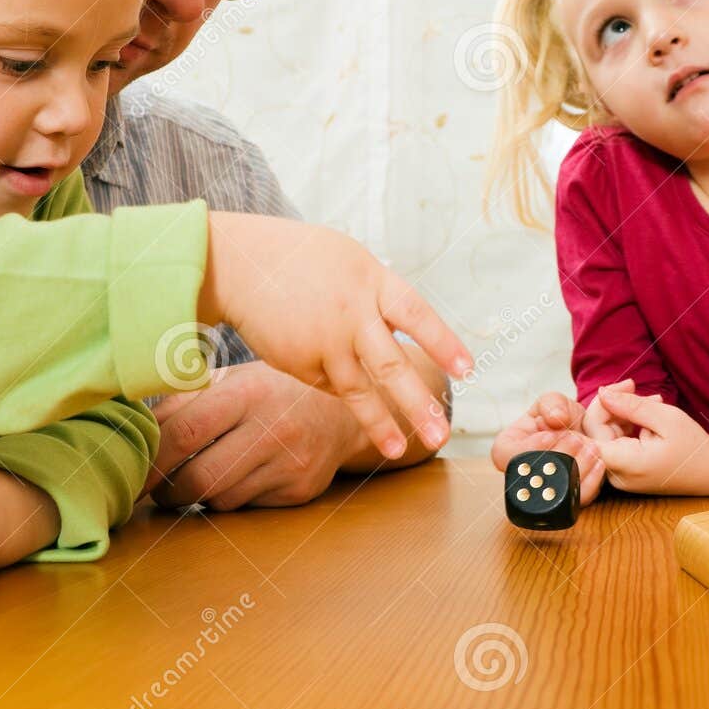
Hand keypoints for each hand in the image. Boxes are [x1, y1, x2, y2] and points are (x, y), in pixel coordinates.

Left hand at [146, 362, 354, 509]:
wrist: (341, 412)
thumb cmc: (272, 392)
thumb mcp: (232, 381)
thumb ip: (184, 402)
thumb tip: (133, 430)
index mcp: (248, 392)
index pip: (187, 432)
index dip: (152, 459)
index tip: (130, 473)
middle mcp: (273, 428)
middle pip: (201, 477)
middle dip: (168, 490)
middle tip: (155, 489)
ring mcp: (290, 463)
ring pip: (221, 498)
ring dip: (197, 496)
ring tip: (193, 481)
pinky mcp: (299, 491)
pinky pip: (246, 507)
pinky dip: (228, 499)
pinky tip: (233, 480)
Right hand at [198, 213, 471, 461]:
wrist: (241, 264)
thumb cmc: (302, 258)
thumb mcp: (350, 261)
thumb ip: (380, 292)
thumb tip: (409, 325)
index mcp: (371, 282)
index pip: (416, 315)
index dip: (442, 342)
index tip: (467, 369)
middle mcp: (351, 315)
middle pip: (390, 365)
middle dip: (417, 403)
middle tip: (442, 433)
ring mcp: (323, 343)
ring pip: (358, 391)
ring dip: (380, 424)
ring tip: (400, 450)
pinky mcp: (298, 364)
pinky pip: (329, 385)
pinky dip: (342, 391)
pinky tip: (339, 383)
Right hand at [489, 381, 635, 505]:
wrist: (585, 432)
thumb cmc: (561, 418)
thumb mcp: (553, 402)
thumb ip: (551, 404)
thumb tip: (555, 417)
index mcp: (508, 451)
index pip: (507, 456)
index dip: (529, 448)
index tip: (550, 436)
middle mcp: (523, 476)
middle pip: (533, 477)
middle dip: (557, 457)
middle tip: (577, 440)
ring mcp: (546, 491)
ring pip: (557, 492)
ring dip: (577, 469)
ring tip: (592, 448)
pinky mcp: (569, 500)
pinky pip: (578, 499)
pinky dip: (591, 481)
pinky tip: (599, 463)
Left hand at [587, 388, 708, 495]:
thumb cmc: (693, 448)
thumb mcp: (666, 418)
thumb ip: (631, 406)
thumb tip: (602, 393)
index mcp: (625, 464)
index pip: (588, 434)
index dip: (597, 406)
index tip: (619, 388)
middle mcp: (615, 474)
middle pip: (594, 432)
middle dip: (611, 404)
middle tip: (634, 386)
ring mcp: (618, 473)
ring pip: (603, 434)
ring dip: (621, 412)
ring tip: (652, 401)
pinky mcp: (623, 469)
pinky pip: (614, 441)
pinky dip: (627, 424)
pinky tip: (647, 414)